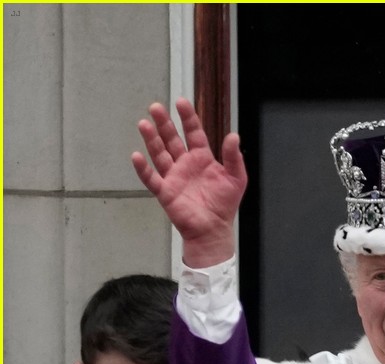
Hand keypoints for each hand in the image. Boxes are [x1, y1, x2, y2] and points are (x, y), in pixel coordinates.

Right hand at [131, 98, 246, 266]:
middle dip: (164, 124)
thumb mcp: (236, 178)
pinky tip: (137, 156)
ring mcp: (173, 176)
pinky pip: (151, 178)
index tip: (181, 102)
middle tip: (155, 107)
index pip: (193, 133)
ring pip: (159, 154)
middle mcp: (185, 164)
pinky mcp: (165, 191)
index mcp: (202, 158)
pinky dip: (143, 168)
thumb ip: (234, 157)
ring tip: (144, 124)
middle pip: (172, 139)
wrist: (214, 229)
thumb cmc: (225, 204)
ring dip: (151, 139)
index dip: (188, 118)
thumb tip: (234, 136)